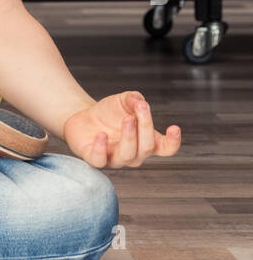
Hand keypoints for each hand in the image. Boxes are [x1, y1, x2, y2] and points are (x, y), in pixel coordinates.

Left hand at [63, 90, 180, 167]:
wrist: (84, 116)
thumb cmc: (110, 112)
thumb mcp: (124, 100)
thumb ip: (134, 99)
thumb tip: (140, 103)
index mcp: (146, 141)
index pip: (166, 148)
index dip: (173, 142)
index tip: (174, 128)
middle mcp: (134, 154)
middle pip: (147, 148)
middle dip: (146, 127)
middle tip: (141, 108)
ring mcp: (115, 159)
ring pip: (127, 155)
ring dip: (129, 136)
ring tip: (127, 118)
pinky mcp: (95, 159)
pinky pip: (100, 160)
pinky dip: (101, 148)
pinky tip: (101, 134)